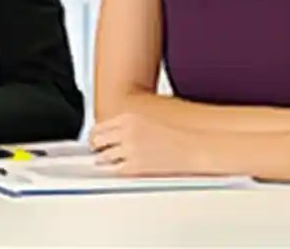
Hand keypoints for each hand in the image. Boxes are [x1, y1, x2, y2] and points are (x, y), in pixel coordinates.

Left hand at [89, 113, 208, 175]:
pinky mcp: (136, 166)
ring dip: (104, 160)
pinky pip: (116, 170)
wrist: (194, 148)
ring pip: (103, 157)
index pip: (100, 126)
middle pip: (97, 140)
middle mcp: (127, 132)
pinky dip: (115, 171)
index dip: (95, 135)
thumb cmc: (177, 136)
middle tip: (97, 152)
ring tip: (107, 163)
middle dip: (96, 147)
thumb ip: (129, 125)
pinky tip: (120, 170)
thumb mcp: (148, 121)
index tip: (95, 140)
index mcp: (129, 118)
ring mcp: (130, 149)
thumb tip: (114, 134)